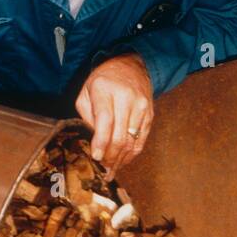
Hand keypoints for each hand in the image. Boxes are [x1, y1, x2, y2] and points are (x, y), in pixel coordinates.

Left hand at [75, 52, 152, 175]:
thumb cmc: (103, 81)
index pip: (105, 120)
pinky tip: (123, 161)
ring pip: (132, 142)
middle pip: (120, 135)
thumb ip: (87, 117)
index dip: (101, 142)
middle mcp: (126, 98)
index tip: (96, 157)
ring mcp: (141, 107)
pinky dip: (132, 154)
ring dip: (121, 159)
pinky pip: (141, 140)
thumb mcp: (86, 92)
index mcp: (105, 90)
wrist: (131, 66)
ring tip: (111, 171)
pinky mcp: (150, 115)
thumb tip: (95, 143)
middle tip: (102, 168)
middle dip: (110, 157)